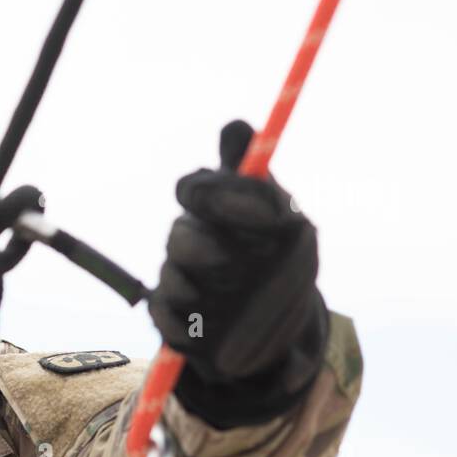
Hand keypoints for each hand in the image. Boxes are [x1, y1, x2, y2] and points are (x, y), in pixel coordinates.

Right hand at [148, 120, 328, 428]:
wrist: (282, 331)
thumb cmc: (286, 267)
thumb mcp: (290, 223)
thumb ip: (260, 187)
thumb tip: (233, 125)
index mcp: (214, 210)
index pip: (194, 189)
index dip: (214, 196)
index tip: (256, 214)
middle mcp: (190, 239)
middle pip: (178, 236)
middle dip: (208, 251)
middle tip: (237, 264)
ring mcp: (176, 278)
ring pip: (173, 279)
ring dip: (205, 290)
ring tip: (239, 301)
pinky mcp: (168, 318)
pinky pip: (166, 318)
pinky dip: (189, 324)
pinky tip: (214, 328)